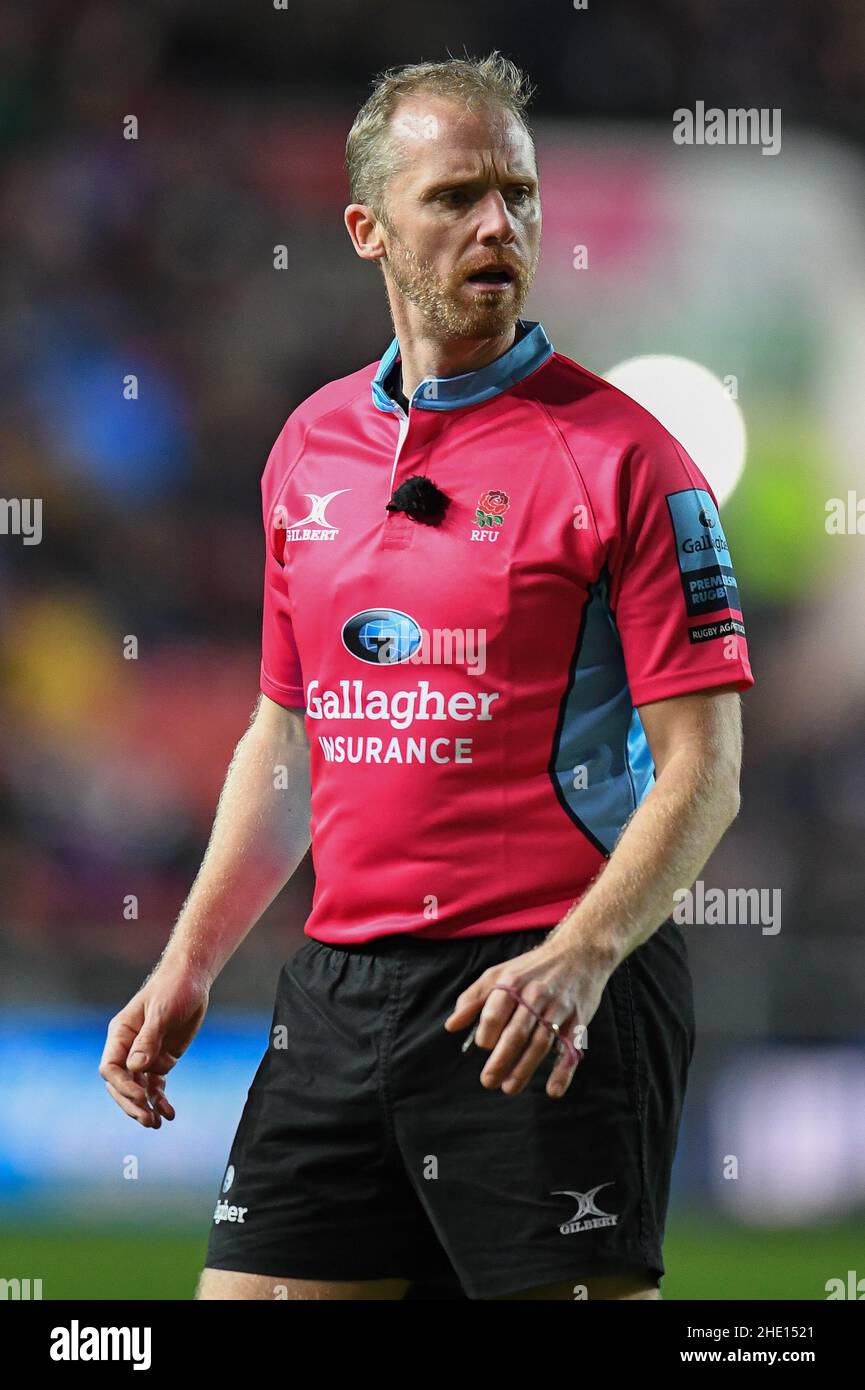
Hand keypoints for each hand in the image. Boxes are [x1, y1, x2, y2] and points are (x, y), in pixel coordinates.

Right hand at [99, 960, 209, 1126]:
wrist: (191, 980)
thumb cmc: (173, 989)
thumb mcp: (161, 1012)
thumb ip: (148, 1039)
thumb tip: (135, 1067)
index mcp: (120, 1034)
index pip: (110, 1068)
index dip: (123, 1086)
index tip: (141, 1097)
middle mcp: (128, 1047)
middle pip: (121, 1084)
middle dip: (132, 1103)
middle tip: (147, 1120)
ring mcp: (144, 1055)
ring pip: (139, 1089)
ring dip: (146, 1106)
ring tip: (157, 1124)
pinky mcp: (161, 1058)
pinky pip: (156, 1085)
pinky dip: (161, 1099)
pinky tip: (169, 1114)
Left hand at [443, 940, 611, 1098]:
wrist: (579, 953)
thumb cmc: (532, 968)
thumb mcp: (499, 973)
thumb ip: (473, 998)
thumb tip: (452, 1026)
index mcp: (512, 983)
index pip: (494, 1013)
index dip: (486, 1034)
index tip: (483, 1047)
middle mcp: (535, 996)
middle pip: (516, 1033)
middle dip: (501, 1060)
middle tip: (488, 1081)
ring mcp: (558, 1009)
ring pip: (540, 1043)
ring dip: (524, 1069)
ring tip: (509, 1087)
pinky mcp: (579, 1020)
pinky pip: (570, 1048)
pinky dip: (563, 1071)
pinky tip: (553, 1090)